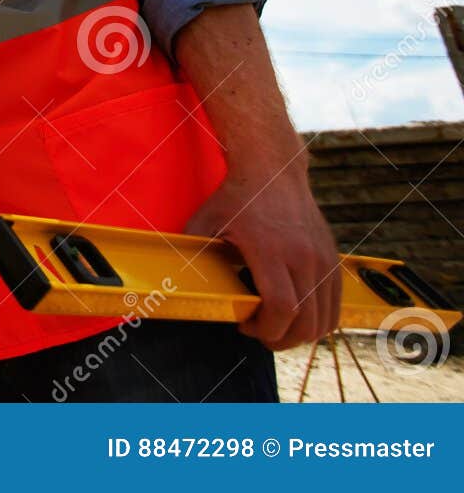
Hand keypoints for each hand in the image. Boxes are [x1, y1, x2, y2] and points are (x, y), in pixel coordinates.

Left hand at [184, 166, 340, 349]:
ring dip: (302, 333)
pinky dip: (320, 318)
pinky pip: (336, 303)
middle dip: (282, 339)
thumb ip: (192, 252)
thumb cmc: (236, 197)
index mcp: (270, 251)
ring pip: (326, 318)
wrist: (273, 170)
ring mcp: (323, 259)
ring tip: (278, 325)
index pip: (282, 308)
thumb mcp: (205, 221)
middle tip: (261, 332)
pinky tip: (298, 313)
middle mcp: (303, 257)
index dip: (266, 329)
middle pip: (306, 322)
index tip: (245, 326)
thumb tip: (172, 279)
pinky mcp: (332, 258)